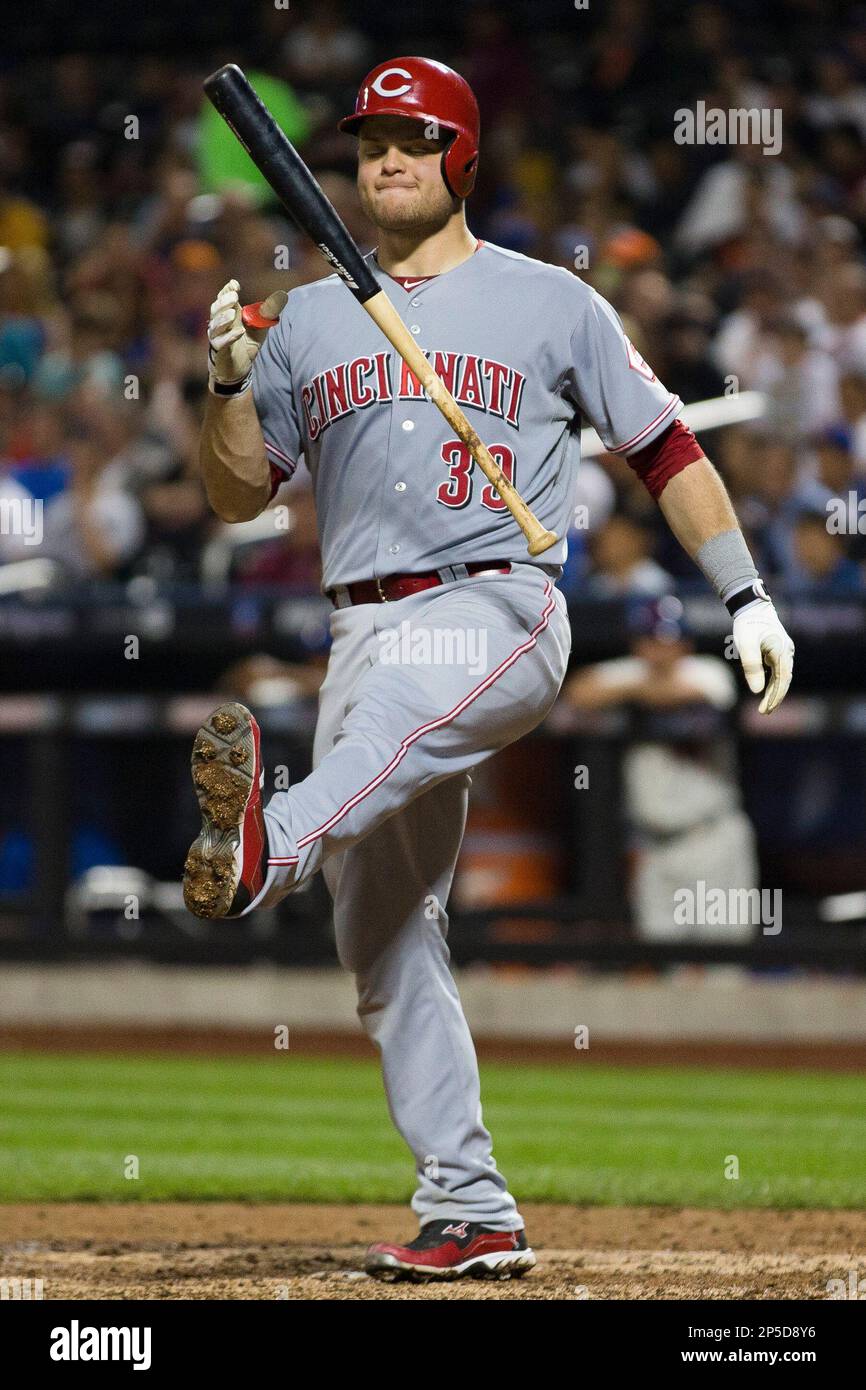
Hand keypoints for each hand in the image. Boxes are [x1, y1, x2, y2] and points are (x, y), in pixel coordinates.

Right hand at [207, 280, 287, 384]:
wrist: (239, 369)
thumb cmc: (246, 345)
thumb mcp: (260, 328)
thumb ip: (267, 314)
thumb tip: (281, 298)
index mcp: (227, 314)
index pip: (223, 299)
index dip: (227, 290)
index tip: (235, 284)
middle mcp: (219, 324)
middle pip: (216, 309)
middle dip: (224, 302)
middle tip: (234, 296)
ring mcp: (217, 337)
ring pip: (216, 325)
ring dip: (224, 318)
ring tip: (233, 313)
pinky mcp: (219, 350)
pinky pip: (221, 342)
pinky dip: (230, 337)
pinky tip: (240, 332)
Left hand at [733, 599, 793, 713]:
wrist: (751, 607)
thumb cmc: (747, 625)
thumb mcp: (746, 646)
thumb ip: (751, 667)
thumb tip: (756, 690)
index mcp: (782, 651)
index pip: (782, 680)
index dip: (775, 696)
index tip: (765, 709)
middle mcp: (787, 652)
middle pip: (784, 680)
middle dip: (775, 697)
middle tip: (763, 712)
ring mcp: (785, 651)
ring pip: (782, 676)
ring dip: (774, 691)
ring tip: (764, 706)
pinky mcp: (779, 651)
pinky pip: (778, 670)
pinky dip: (773, 682)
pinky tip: (766, 691)